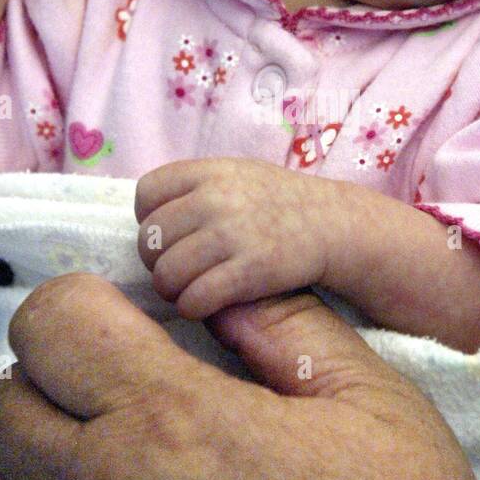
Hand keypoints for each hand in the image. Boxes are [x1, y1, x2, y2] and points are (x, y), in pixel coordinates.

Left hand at [0, 276, 479, 479]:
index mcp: (174, 421)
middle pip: (12, 399)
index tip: (127, 328)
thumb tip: (215, 290)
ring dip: (46, 469)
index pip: (49, 320)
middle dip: (63, 382)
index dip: (88, 308)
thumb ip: (287, 323)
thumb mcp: (378, 407)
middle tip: (134, 403)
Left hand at [135, 156, 347, 316]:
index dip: (150, 220)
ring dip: (172, 290)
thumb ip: (195, 187)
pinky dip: (192, 307)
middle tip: (179, 269)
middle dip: (158, 261)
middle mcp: (215, 200)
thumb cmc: (279, 202)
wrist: (333, 224)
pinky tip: (205, 304)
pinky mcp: (249, 272)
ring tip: (187, 290)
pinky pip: (194, 299)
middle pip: (150, 240)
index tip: (170, 235)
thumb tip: (149, 217)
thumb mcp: (237, 174)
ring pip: (166, 275)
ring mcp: (232, 235)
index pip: (146, 195)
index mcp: (209, 172)